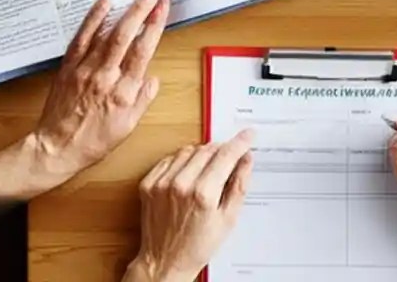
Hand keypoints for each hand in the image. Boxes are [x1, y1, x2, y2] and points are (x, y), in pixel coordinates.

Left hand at [31, 0, 170, 187]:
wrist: (55, 148)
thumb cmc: (92, 142)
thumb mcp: (127, 128)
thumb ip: (142, 100)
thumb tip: (153, 79)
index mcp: (123, 93)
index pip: (143, 51)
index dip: (155, 26)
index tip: (163, 8)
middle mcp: (105, 77)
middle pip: (127, 36)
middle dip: (143, 10)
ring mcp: (85, 70)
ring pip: (107, 34)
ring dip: (125, 11)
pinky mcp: (69, 67)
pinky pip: (82, 37)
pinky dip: (94, 18)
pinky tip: (104, 2)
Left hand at [125, 130, 254, 281]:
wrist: (164, 261)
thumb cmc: (197, 246)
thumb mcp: (228, 219)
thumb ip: (239, 186)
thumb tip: (246, 160)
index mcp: (203, 194)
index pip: (226, 155)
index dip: (240, 142)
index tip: (248, 135)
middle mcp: (180, 185)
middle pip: (207, 149)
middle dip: (222, 149)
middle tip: (229, 156)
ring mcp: (161, 183)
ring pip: (187, 150)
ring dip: (201, 153)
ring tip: (207, 170)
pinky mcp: (148, 184)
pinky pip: (168, 159)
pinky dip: (181, 160)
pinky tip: (188, 173)